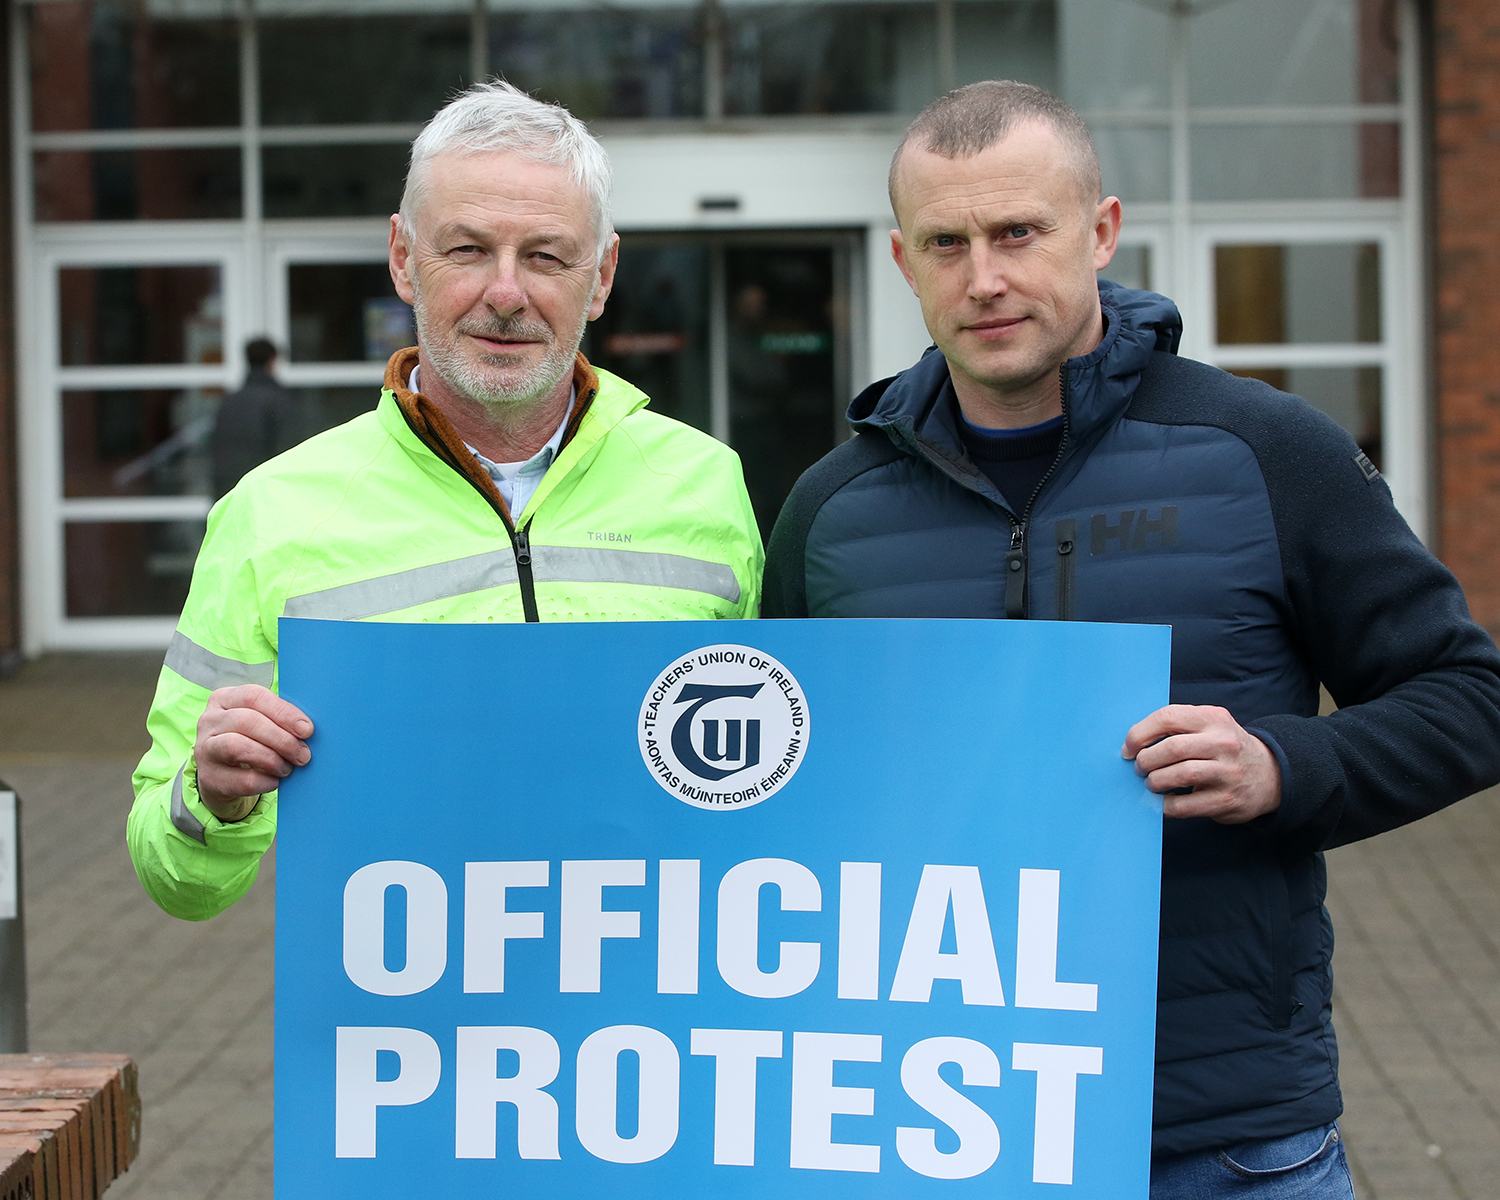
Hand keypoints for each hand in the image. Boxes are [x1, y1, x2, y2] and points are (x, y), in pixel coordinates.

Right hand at [193, 686, 312, 822]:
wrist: (221, 777)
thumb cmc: (249, 741)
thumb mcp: (259, 722)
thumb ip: (277, 719)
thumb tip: (308, 729)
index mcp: (224, 698)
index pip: (254, 696)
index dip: (283, 712)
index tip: (307, 729)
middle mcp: (209, 720)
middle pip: (248, 721)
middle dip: (282, 739)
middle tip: (303, 754)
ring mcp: (204, 749)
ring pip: (237, 747)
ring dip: (272, 759)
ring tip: (288, 768)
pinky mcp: (209, 778)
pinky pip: (241, 779)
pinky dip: (265, 781)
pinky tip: (276, 781)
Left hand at [1121, 704, 1280, 823]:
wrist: (1271, 774)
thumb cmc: (1224, 748)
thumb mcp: (1209, 726)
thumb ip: (1177, 728)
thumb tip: (1133, 743)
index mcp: (1213, 718)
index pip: (1167, 717)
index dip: (1139, 733)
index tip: (1128, 748)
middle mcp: (1224, 742)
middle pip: (1172, 748)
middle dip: (1146, 760)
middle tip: (1140, 767)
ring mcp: (1228, 772)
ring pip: (1180, 774)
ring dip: (1156, 781)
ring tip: (1152, 783)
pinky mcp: (1227, 800)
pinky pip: (1186, 805)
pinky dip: (1167, 805)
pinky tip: (1165, 801)